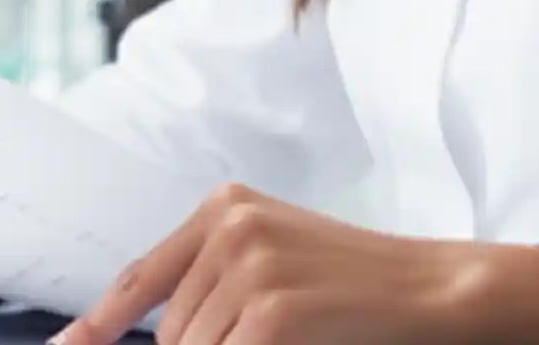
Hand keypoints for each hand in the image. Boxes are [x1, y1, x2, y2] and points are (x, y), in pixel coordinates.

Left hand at [52, 183, 538, 344]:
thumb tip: (155, 328)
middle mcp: (229, 226)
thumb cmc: (357, 282)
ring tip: (292, 339)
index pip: (142, 274)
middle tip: (265, 338)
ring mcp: (251, 264)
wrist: (438, 288)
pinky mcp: (274, 308)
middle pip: (171, 328)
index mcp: (224, 207)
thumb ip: (213, 278)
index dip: (100, 319)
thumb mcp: (273, 257)